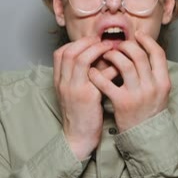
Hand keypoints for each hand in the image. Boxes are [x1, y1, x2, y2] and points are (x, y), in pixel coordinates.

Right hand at [54, 37, 120, 160]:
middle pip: (69, 52)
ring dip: (96, 49)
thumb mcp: (72, 93)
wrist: (78, 137)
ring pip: (81, 59)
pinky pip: (99, 75)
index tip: (89, 41)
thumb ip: (79, 76)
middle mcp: (63, 83)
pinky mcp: (88, 97)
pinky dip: (109, 67)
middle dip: (86, 42)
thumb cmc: (79, 115)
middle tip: (101, 40)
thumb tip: (96, 58)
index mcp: (58, 81)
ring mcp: (74, 89)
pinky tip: (119, 66)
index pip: (60, 53)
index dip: (75, 44)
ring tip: (109, 48)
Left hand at [87, 29, 170, 132]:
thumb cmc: (150, 110)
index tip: (137, 35)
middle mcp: (152, 86)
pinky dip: (98, 74)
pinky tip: (93, 71)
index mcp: (163, 81)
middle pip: (139, 55)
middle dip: (126, 46)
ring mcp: (137, 94)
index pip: (158, 53)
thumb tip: (143, 50)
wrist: (146, 136)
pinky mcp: (122, 102)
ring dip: (112, 56)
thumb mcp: (160, 91)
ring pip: (124, 65)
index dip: (147, 41)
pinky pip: (107, 83)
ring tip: (107, 55)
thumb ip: (154, 73)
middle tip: (117, 45)